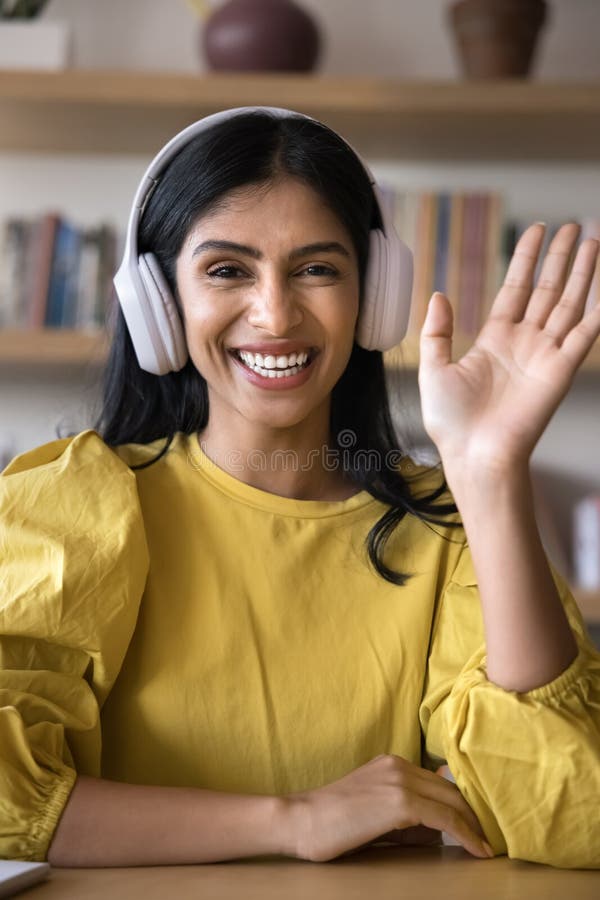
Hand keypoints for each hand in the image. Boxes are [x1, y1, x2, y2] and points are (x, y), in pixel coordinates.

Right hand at [282, 754, 491, 861]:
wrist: (301, 821)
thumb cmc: (332, 823)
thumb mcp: (374, 812)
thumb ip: (405, 815)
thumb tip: (440, 830)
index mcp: (392, 764)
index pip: (440, 783)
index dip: (464, 804)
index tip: (480, 825)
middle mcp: (399, 765)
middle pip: (452, 790)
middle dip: (476, 815)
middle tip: (492, 837)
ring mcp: (400, 781)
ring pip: (454, 802)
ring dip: (475, 826)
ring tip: (489, 846)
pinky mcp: (400, 802)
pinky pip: (445, 818)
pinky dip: (466, 834)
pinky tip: (477, 849)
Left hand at [418, 223, 599, 473]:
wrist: (473, 453)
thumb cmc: (451, 421)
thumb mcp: (433, 369)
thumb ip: (437, 331)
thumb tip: (439, 295)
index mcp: (495, 339)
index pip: (515, 289)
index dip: (526, 260)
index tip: (537, 231)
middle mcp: (524, 343)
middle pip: (547, 289)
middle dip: (560, 257)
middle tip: (574, 226)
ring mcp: (544, 355)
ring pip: (569, 303)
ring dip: (583, 273)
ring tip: (593, 240)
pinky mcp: (560, 372)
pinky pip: (583, 336)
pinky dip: (597, 313)